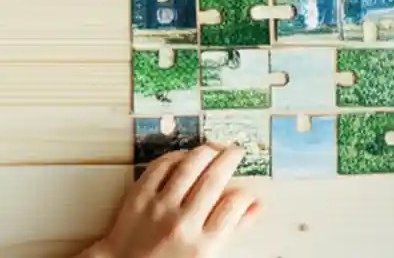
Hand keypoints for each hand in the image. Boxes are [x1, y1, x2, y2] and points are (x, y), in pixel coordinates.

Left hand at [88, 145, 262, 257]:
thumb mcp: (204, 257)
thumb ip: (232, 231)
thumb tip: (255, 206)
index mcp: (202, 246)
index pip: (233, 206)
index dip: (245, 193)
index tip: (246, 188)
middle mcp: (182, 225)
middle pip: (214, 179)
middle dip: (230, 159)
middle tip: (236, 150)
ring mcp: (158, 209)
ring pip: (189, 167)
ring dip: (206, 151)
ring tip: (215, 146)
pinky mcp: (137, 198)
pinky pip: (160, 167)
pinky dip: (175, 156)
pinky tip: (184, 155)